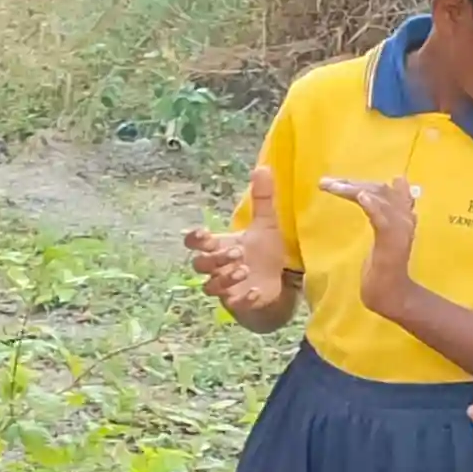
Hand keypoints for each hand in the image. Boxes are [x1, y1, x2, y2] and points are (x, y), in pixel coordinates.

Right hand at [180, 167, 293, 320]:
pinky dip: (242, 298)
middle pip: (199, 265)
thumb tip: (263, 167)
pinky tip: (254, 291)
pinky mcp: (238, 303)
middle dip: (215, 259)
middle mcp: (217, 268)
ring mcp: (225, 288)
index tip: (204, 234)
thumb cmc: (265, 253)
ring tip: (244, 269)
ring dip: (224, 278)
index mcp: (219, 247)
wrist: (278, 283)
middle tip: (237, 252)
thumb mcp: (266, 224)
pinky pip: (232, 303)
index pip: (194, 244)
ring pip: (211, 286)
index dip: (195, 239)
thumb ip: (262, 198)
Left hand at [321, 172, 420, 306]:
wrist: (391, 294)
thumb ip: (378, 215)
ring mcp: (400, 230)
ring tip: (334, 185)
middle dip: (353, 183)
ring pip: (381, 200)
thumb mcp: (378, 237)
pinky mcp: (393, 243)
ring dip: (356, 190)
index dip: (361, 182)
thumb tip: (374, 193)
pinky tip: (362, 197)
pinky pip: (384, 220)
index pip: (384, 190)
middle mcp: (404, 219)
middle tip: (326, 182)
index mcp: (401, 216)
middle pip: (381, 191)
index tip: (336, 181)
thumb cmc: (382, 269)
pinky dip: (374, 206)